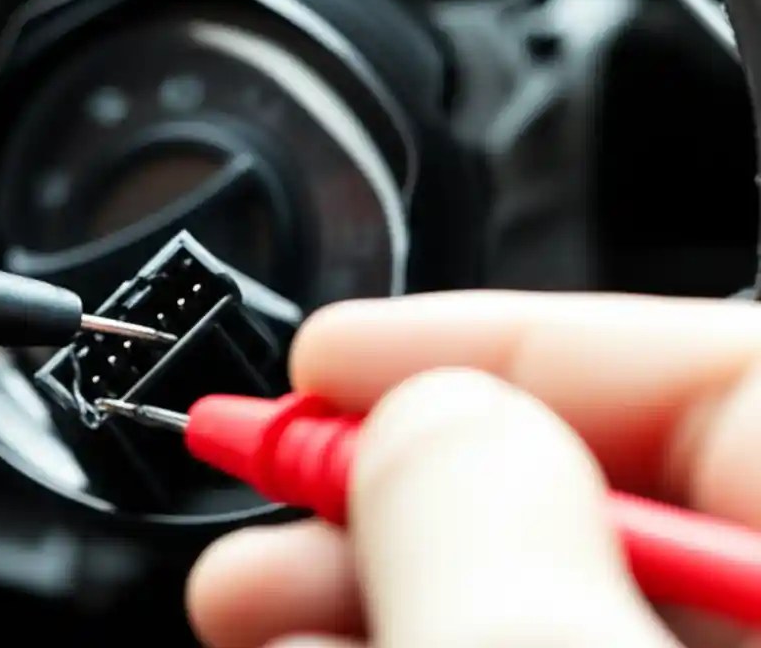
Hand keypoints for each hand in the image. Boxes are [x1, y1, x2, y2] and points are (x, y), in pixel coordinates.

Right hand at [186, 290, 760, 646]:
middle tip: (267, 473)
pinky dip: (416, 645)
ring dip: (377, 573)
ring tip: (247, 595)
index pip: (720, 376)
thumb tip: (427, 414)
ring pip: (557, 595)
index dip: (500, 343)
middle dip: (406, 475)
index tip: (332, 353)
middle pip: (615, 495)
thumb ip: (487, 533)